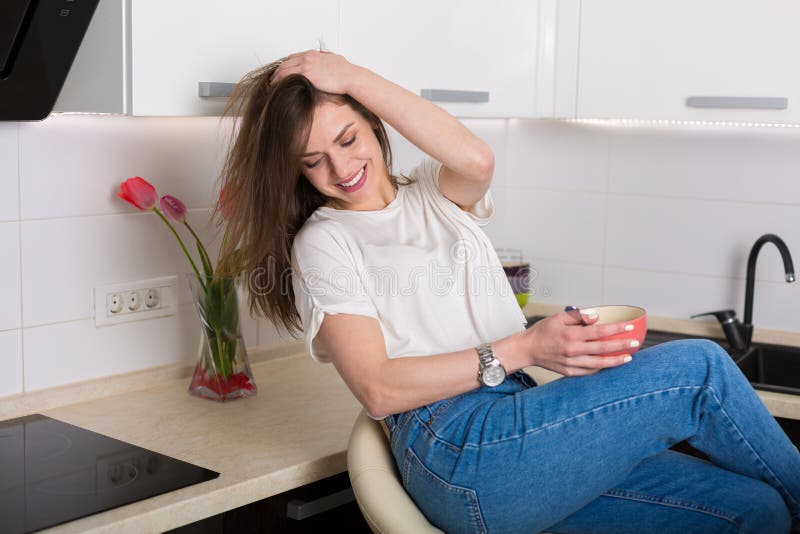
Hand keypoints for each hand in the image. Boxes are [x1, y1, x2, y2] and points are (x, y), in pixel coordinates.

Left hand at [270, 50, 355, 94]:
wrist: (351, 77)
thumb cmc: (347, 72)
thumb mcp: (336, 60)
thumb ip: (328, 59)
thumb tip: (328, 61)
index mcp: (313, 54)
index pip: (293, 57)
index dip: (285, 65)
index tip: (281, 71)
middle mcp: (307, 57)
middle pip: (286, 63)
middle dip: (277, 71)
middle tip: (272, 79)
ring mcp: (306, 65)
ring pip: (284, 69)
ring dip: (275, 77)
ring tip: (270, 85)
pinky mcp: (307, 74)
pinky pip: (287, 77)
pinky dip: (279, 82)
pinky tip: (276, 88)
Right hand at [519, 311, 636, 376]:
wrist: (527, 349)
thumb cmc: (542, 331)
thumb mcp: (558, 317)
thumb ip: (578, 316)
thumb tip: (597, 317)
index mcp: (571, 335)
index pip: (599, 332)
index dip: (616, 329)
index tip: (629, 327)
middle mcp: (573, 350)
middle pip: (603, 349)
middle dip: (622, 346)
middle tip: (635, 343)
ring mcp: (572, 363)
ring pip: (599, 363)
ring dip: (615, 361)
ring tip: (628, 357)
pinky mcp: (569, 372)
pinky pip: (589, 371)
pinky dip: (601, 368)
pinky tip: (609, 364)